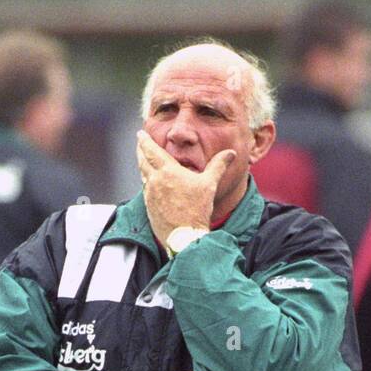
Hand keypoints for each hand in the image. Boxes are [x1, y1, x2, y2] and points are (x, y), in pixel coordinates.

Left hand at [136, 131, 234, 246]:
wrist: (185, 237)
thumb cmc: (197, 210)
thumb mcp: (209, 185)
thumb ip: (218, 166)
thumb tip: (230, 153)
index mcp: (168, 172)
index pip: (151, 151)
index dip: (145, 140)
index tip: (140, 133)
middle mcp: (155, 181)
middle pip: (143, 161)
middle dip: (140, 150)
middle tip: (139, 143)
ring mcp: (150, 196)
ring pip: (143, 175)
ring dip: (142, 165)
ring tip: (144, 160)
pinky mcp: (149, 208)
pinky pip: (145, 191)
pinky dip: (146, 182)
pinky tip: (149, 183)